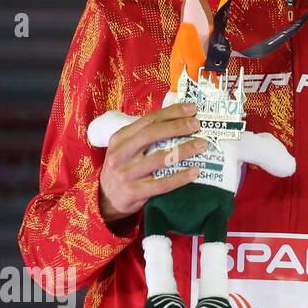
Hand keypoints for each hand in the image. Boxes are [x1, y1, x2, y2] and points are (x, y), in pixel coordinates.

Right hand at [98, 103, 206, 223]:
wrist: (105, 199)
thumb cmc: (124, 168)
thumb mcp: (126, 148)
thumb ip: (146, 135)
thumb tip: (181, 120)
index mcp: (120, 138)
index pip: (148, 120)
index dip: (171, 112)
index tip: (192, 108)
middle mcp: (120, 154)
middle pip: (151, 135)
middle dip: (177, 127)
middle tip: (197, 124)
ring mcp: (126, 174)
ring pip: (159, 159)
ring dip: (184, 150)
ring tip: (202, 145)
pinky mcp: (134, 193)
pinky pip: (162, 184)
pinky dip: (181, 177)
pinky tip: (196, 171)